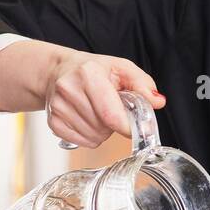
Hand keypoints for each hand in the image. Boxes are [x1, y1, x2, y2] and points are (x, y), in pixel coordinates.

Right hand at [43, 51, 165, 147]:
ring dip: (103, 131)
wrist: (58, 71)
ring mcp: (58, 107)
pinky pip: (82, 142)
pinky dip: (91, 136)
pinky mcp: (53, 121)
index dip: (127, 126)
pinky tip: (89, 120)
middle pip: (103, 127)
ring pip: (94, 137)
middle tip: (113, 109)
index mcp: (88, 74)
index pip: (110, 114)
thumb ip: (143, 84)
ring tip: (99, 112)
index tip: (138, 128)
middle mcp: (69, 90)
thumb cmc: (94, 70)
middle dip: (115, 124)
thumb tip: (157, 102)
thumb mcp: (122, 68)